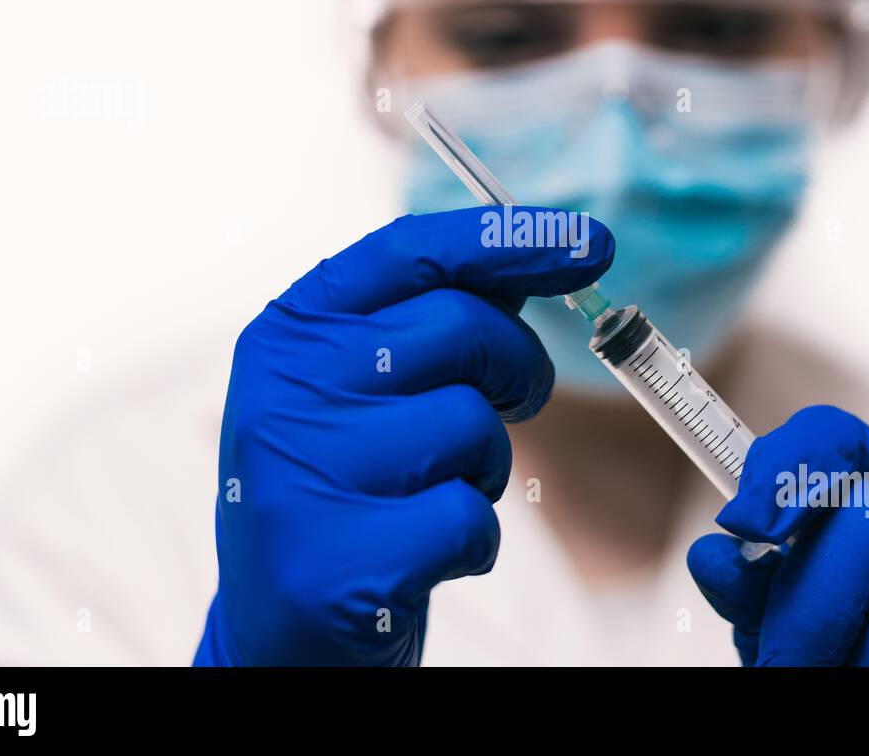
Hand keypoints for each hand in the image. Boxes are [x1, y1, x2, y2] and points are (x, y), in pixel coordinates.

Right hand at [194, 207, 612, 664]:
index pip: (410, 250)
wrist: (280, 631)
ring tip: (429, 495)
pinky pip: (468, 519)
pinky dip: (471, 542)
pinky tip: (420, 557)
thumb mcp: (362, 392)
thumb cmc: (345, 493)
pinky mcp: (339, 562)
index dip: (508, 238)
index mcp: (290, 333)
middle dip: (516, 366)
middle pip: (460, 327)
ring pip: (472, 425)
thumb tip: (542, 257)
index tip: (589, 240)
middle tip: (515, 399)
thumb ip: (429, 324)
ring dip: (483, 466)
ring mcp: (304, 474)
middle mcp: (285, 389)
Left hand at [687, 406, 868, 665]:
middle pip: (868, 516)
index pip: (829, 441)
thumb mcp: (787, 634)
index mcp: (852, 516)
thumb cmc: (850, 669)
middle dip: (816, 608)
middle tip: (787, 668)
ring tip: (856, 688)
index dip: (794, 461)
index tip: (752, 520)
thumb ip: (755, 595)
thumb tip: (712, 553)